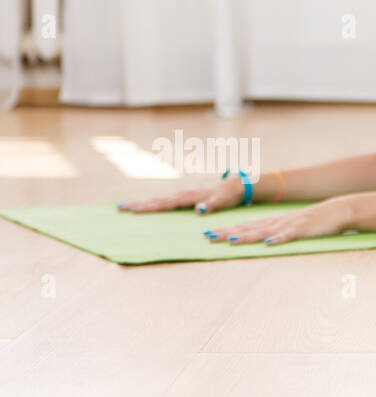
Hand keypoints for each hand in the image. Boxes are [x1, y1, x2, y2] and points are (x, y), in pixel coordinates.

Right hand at [118, 175, 245, 213]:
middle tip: (119, 208)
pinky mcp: (183, 198)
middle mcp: (182, 194)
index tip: (134, 210)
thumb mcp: (222, 202)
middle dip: (139, 204)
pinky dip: (152, 204)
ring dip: (142, 203)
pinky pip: (164, 201)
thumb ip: (211, 206)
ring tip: (124, 206)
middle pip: (157, 200)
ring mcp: (182, 195)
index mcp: (189, 196)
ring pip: (158, 200)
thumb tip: (199, 210)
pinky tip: (142, 207)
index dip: (150, 207)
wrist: (234, 186)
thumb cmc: (228, 196)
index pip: (166, 203)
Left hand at [204, 198, 352, 245]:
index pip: (244, 226)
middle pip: (247, 229)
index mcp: (272, 223)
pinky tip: (268, 243)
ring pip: (263, 232)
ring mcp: (288, 226)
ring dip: (246, 236)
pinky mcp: (302, 230)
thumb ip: (273, 230)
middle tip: (207, 237)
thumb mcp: (289, 225)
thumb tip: (256, 236)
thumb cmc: (313, 221)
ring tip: (229, 240)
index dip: (225, 230)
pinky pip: (288, 236)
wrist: (336, 211)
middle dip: (227, 233)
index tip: (207, 234)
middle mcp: (276, 223)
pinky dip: (278, 239)